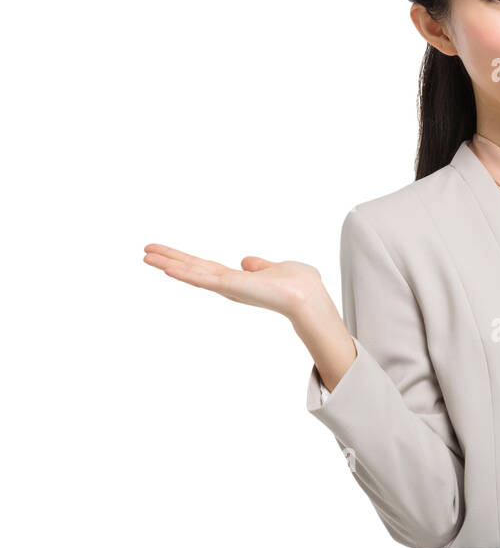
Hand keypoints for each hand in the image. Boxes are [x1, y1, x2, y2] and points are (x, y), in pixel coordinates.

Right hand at [142, 243, 327, 321]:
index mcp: (236, 280)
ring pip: (192, 273)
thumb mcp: (275, 269)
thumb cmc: (298, 285)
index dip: (184, 260)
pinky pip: (203, 280)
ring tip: (146, 255)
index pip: (204, 268)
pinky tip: (167, 268)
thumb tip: (246, 261)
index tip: (165, 253)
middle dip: (169, 260)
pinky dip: (185, 274)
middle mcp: (228, 285)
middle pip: (192, 269)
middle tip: (145, 251)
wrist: (307, 296)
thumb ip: (259, 266)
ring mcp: (227, 287)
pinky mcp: (231, 287)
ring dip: (168, 264)